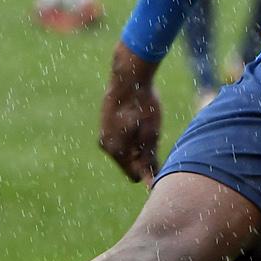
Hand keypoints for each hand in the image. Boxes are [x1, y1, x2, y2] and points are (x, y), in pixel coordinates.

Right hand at [99, 42, 163, 182]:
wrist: (130, 76)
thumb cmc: (143, 107)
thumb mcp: (151, 136)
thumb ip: (149, 161)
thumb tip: (150, 185)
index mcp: (115, 152)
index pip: (134, 175)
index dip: (148, 168)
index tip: (157, 151)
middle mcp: (105, 145)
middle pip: (129, 162)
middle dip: (142, 155)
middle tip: (152, 134)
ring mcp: (103, 132)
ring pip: (126, 148)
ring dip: (137, 142)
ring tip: (145, 123)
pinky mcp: (105, 121)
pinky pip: (121, 136)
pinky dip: (131, 132)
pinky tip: (139, 116)